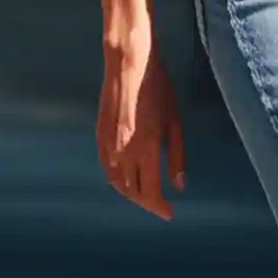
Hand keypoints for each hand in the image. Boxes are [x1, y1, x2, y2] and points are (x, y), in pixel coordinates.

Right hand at [97, 27, 185, 219]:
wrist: (128, 63)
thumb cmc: (158, 88)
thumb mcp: (175, 122)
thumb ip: (176, 157)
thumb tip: (179, 185)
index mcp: (146, 149)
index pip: (150, 192)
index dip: (159, 207)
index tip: (169, 213)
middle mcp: (124, 151)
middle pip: (133, 192)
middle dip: (147, 203)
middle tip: (160, 205)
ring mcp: (108, 144)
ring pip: (117, 183)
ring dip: (132, 194)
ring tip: (146, 195)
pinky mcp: (99, 135)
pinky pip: (107, 167)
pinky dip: (118, 179)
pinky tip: (128, 178)